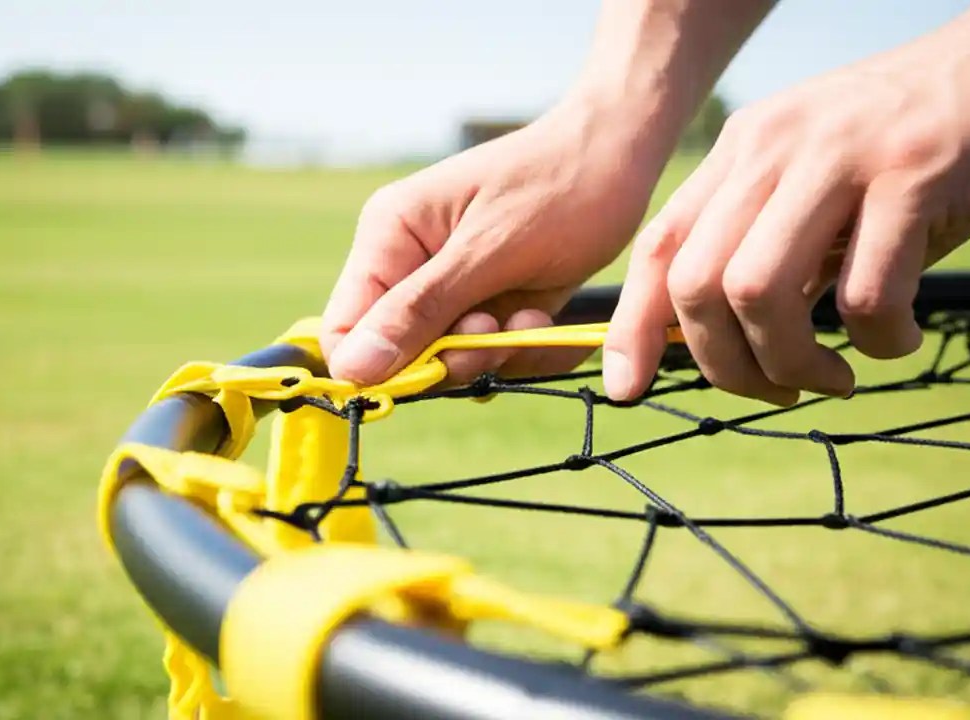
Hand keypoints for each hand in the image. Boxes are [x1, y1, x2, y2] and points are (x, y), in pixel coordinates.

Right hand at [321, 98, 662, 385]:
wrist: (623, 155)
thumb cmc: (559, 185)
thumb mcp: (490, 252)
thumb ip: (419, 311)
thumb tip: (352, 370)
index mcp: (389, 237)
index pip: (346, 330)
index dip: (378, 368)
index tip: (434, 370)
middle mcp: (409, 264)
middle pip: (398, 354)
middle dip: (452, 355)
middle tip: (496, 329)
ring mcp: (449, 287)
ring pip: (449, 361)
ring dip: (495, 353)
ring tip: (528, 314)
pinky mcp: (487, 303)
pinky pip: (489, 355)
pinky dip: (520, 348)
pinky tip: (542, 312)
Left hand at [603, 1, 969, 404]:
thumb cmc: (912, 151)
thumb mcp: (818, 183)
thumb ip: (767, 246)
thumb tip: (714, 342)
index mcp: (744, 150)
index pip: (657, 246)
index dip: (630, 326)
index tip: (624, 389)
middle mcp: (777, 146)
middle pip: (697, 284)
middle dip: (725, 365)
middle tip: (778, 390)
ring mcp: (841, 157)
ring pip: (760, 293)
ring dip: (792, 363)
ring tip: (836, 376)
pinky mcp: (914, 175)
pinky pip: (865, 294)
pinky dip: (879, 342)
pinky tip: (901, 339)